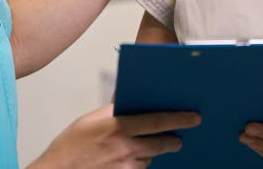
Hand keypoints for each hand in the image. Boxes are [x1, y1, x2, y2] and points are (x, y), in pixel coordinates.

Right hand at [31, 104, 200, 168]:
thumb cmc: (69, 146)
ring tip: (138, 148)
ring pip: (149, 159)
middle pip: (160, 144)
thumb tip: (129, 101)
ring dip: (149, 153)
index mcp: (118, 128)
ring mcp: (125, 168)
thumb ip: (114, 110)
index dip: (179, 118)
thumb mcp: (91, 120)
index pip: (158, 121)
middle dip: (172, 141)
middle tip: (177, 139)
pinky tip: (126, 160)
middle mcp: (125, 149)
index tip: (193, 117)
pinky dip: (137, 165)